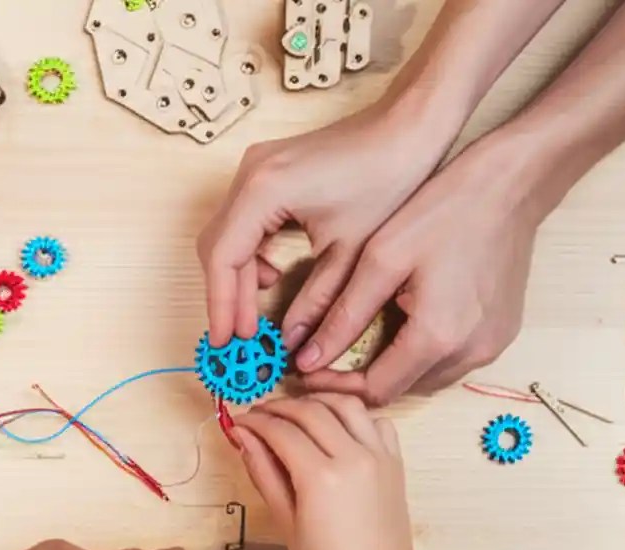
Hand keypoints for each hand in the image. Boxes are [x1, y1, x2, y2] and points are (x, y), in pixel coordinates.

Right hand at [197, 105, 450, 346]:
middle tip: (241, 338)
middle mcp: (250, 173)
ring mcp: (255, 166)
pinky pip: (241, 218)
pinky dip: (247, 252)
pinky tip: (270, 275)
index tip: (227, 342)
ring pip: (225, 233)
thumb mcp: (350, 253)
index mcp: (263, 190)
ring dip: (235, 275)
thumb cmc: (388, 178)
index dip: (221, 306)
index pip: (222, 258)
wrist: (409, 128)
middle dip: (226, 295)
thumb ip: (317, 303)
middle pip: (216, 246)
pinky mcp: (267, 168)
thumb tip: (293, 345)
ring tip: (255, 314)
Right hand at [231, 394, 415, 549]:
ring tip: (296, 412)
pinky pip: (376, 420)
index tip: (238, 421)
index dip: (255, 422)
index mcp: (321, 477)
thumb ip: (265, 474)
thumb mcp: (287, 524)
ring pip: (346, 404)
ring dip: (317, 401)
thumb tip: (242, 436)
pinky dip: (355, 416)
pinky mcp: (395, 459)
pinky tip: (338, 427)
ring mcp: (379, 454)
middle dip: (280, 407)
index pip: (281, 431)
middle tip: (260, 414)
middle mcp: (352, 456)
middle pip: (311, 410)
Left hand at [296, 131, 565, 404]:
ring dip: (393, 368)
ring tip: (361, 340)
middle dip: (361, 379)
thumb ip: (345, 315)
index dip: (335, 386)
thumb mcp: (381, 257)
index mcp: (437, 336)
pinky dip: (422, 355)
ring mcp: (492, 347)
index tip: (305, 369)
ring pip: (427, 379)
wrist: (510, 186)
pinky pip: (453, 361)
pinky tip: (404, 325)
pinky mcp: (503, 335)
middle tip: (326, 354)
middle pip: (402, 389)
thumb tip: (307, 359)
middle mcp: (470, 354)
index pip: (376, 390)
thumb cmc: (443, 211)